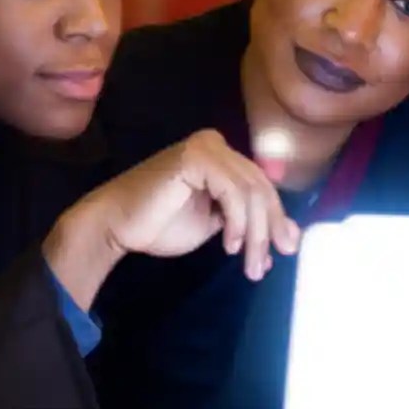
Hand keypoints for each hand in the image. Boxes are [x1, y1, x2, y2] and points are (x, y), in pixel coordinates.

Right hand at [52, 129, 298, 289]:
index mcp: (223, 155)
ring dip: (255, 233)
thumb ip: (250, 224)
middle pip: (260, 187)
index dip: (276, 219)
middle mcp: (217, 143)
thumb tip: (292, 235)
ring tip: (249, 264)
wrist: (116, 225)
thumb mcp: (218, 226)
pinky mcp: (196, 157)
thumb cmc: (160, 224)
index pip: (261, 186)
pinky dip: (238, 222)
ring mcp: (207, 146)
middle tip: (267, 264)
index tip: (282, 252)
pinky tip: (229, 245)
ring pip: (251, 192)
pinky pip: (233, 192)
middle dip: (269, 229)